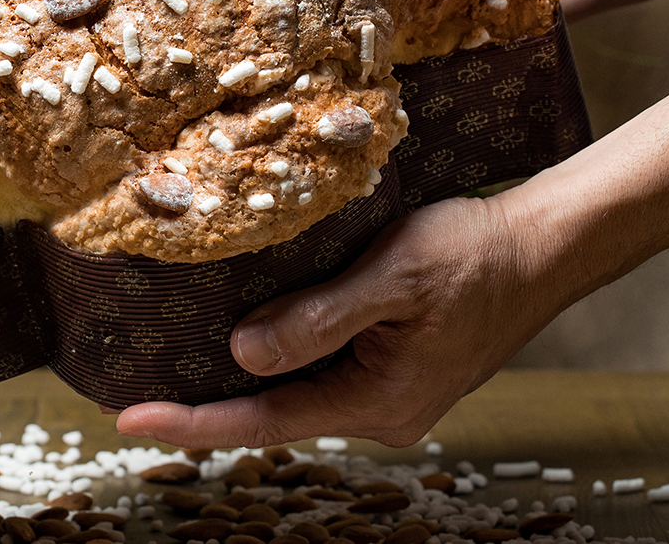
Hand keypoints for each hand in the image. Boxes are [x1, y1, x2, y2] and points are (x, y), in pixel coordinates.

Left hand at [116, 193, 565, 447]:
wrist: (540, 247)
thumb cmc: (472, 252)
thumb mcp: (391, 276)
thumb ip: (317, 319)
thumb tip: (242, 357)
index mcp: (378, 399)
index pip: (264, 421)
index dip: (192, 422)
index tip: (127, 419)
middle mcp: (384, 413)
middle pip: (277, 415)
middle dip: (208, 407)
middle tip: (137, 396)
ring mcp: (393, 396)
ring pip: (301, 395)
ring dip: (244, 384)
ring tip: (177, 370)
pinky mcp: (399, 372)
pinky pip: (326, 376)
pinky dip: (284, 362)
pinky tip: (252, 342)